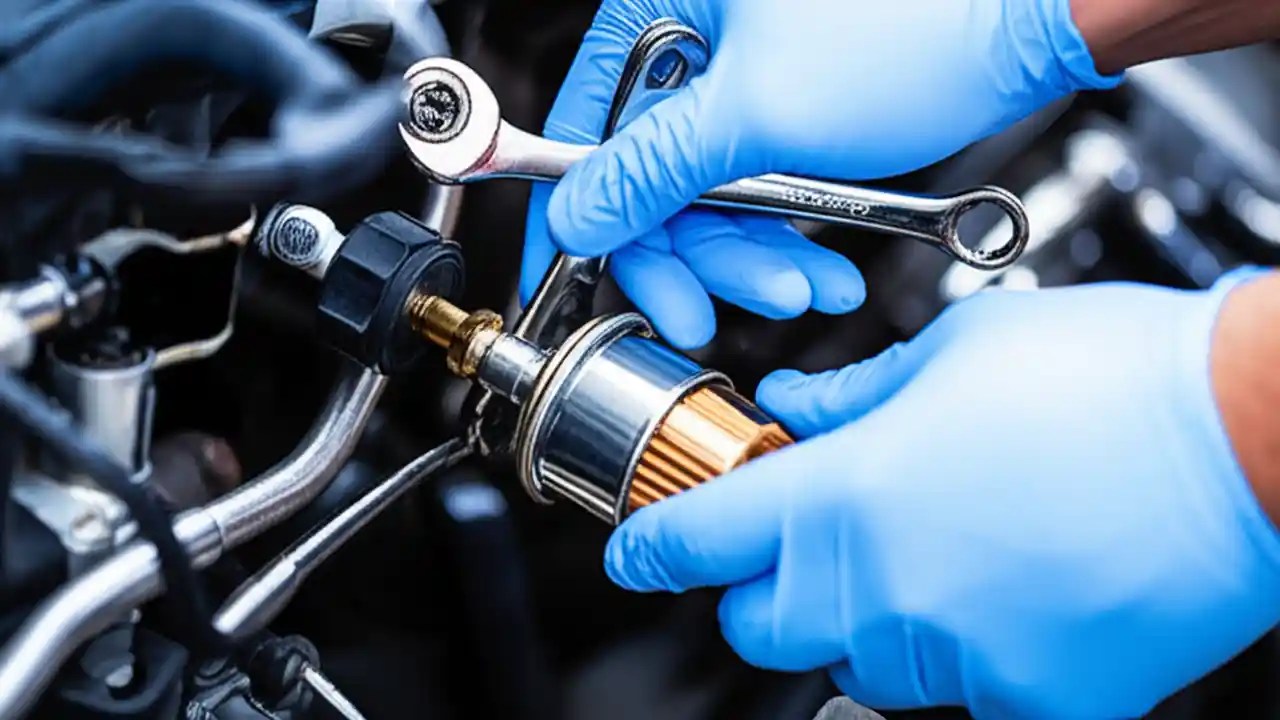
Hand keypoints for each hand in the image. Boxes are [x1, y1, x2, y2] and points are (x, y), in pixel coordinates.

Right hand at [522, 0, 1120, 348]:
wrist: (1036, 20)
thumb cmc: (919, 24)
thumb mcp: (758, 115)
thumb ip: (653, 173)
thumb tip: (578, 215)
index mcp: (664, 5)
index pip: (586, 126)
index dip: (578, 216)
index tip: (567, 280)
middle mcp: (697, 39)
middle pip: (649, 179)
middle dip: (690, 256)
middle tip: (705, 311)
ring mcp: (746, 78)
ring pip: (709, 198)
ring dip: (748, 258)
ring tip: (795, 287)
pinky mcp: (792, 111)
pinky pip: (760, 193)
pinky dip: (784, 238)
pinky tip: (817, 268)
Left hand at [603, 270, 1279, 717]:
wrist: (1249, 434)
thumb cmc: (1113, 379)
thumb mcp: (955, 350)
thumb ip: (853, 392)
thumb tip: (796, 404)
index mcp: (848, 494)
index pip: (698, 539)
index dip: (653, 543)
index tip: (637, 548)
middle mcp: (887, 588)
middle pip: (761, 623)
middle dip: (765, 582)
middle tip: (809, 535)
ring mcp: (959, 658)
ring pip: (856, 662)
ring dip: (864, 614)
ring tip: (934, 545)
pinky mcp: (1035, 700)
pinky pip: (954, 693)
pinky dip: (955, 651)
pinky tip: (1000, 588)